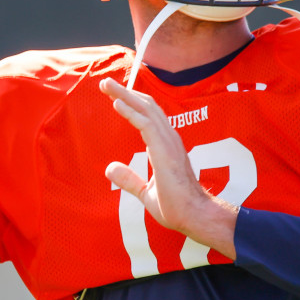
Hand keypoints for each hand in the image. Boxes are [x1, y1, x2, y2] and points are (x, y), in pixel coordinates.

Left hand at [100, 78, 237, 259]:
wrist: (194, 216)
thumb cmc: (176, 207)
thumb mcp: (145, 192)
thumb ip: (130, 179)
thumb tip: (110, 169)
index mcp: (166, 147)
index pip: (149, 117)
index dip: (132, 104)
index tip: (115, 96)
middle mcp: (169, 140)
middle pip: (147, 107)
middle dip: (125, 93)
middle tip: (106, 83)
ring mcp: (169, 144)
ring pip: (146, 111)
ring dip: (125, 96)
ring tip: (106, 85)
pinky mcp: (165, 151)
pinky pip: (146, 125)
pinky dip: (131, 112)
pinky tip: (117, 104)